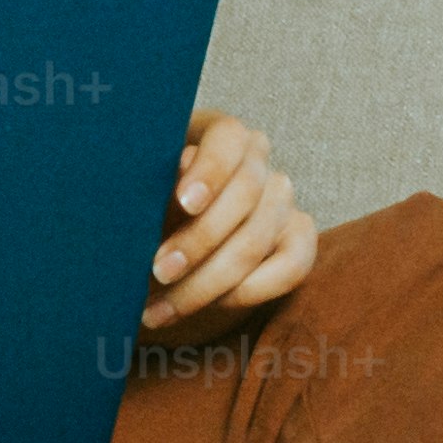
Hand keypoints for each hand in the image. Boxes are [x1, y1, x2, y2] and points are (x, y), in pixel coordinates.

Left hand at [143, 111, 315, 331]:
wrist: (165, 251)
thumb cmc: (147, 213)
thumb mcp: (143, 199)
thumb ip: (158, 189)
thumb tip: (179, 180)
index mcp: (218, 136)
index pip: (229, 137)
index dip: (212, 169)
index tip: (185, 202)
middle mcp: (257, 162)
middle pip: (245, 194)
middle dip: (198, 241)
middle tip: (158, 271)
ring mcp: (281, 200)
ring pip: (257, 240)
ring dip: (208, 281)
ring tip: (163, 306)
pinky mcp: (299, 238)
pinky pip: (292, 267)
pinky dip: (247, 292)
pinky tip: (209, 306)